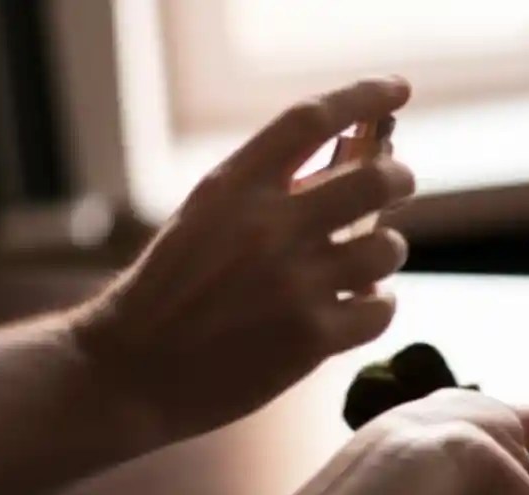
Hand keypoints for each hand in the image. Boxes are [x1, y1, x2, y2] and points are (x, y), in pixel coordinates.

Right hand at [72, 77, 415, 442]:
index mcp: (234, 187)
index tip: (398, 89)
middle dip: (398, 179)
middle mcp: (267, 227)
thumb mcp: (205, 217)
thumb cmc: (172, 291)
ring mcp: (292, 283)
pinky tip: (358, 305)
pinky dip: (377, 306)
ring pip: (386, 247)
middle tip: (399, 185)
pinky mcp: (310, 338)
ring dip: (385, 250)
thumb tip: (354, 161)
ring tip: (366, 261)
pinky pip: (381, 308)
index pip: (311, 119)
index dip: (363, 96)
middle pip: (373, 179)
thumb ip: (267, 189)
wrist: (129, 371)